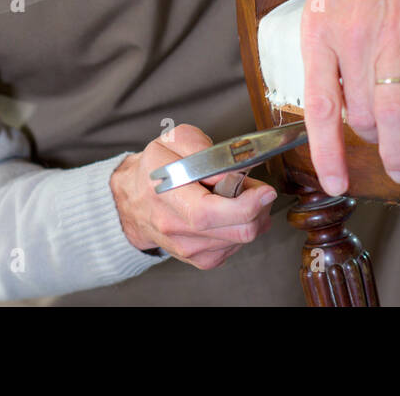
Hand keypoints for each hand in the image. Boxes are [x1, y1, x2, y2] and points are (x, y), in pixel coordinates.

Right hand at [110, 124, 277, 267]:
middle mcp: (172, 225)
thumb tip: (232, 170)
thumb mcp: (174, 140)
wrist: (133, 201)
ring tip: (242, 197)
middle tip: (259, 190)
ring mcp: (185, 247)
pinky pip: (233, 248)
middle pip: (233, 231)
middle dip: (259, 210)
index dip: (243, 205)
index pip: (207, 212)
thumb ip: (204, 150)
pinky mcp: (198, 259)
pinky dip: (241, 230)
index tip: (265, 192)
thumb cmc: (157, 167)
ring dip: (253, 219)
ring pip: (239, 241)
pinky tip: (232, 214)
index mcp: (163, 192)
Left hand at [299, 0, 399, 194]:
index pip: (319, 108)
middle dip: (370, 141)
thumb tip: (337, 98)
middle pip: (362, 116)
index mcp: (320, 34)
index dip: (326, 152)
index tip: (335, 182)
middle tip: (380, 152)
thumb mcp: (321, 0)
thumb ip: (327, 49)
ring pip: (396, 112)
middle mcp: (354, 41)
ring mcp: (394, 37)